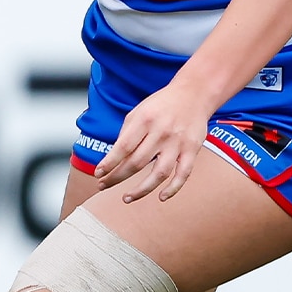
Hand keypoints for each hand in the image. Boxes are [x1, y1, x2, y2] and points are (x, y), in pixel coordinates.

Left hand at [92, 83, 215, 203]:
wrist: (193, 94)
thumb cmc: (161, 105)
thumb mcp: (138, 112)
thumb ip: (127, 133)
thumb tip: (113, 158)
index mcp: (144, 120)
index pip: (123, 146)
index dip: (109, 163)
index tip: (98, 173)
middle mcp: (161, 132)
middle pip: (137, 162)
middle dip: (117, 177)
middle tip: (104, 186)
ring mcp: (178, 143)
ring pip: (159, 173)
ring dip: (142, 189)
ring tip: (127, 198)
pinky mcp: (192, 150)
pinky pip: (183, 174)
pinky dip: (173, 188)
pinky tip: (161, 197)